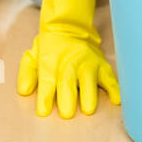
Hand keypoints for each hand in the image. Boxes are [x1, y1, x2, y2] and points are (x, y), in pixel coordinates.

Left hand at [17, 0, 121, 117]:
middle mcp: (70, 63)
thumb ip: (27, 72)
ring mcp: (88, 63)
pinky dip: (115, 89)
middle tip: (66, 114)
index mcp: (51, 62)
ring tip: (88, 109)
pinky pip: (110, 77)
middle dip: (67, 98)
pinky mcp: (102, 65)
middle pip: (68, 81)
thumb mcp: (32, 56)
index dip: (45, 96)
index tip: (43, 112)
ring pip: (89, 79)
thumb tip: (24, 90)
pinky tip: (116, 100)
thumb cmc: (49, 49)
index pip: (47, 80)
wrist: (69, 28)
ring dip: (89, 94)